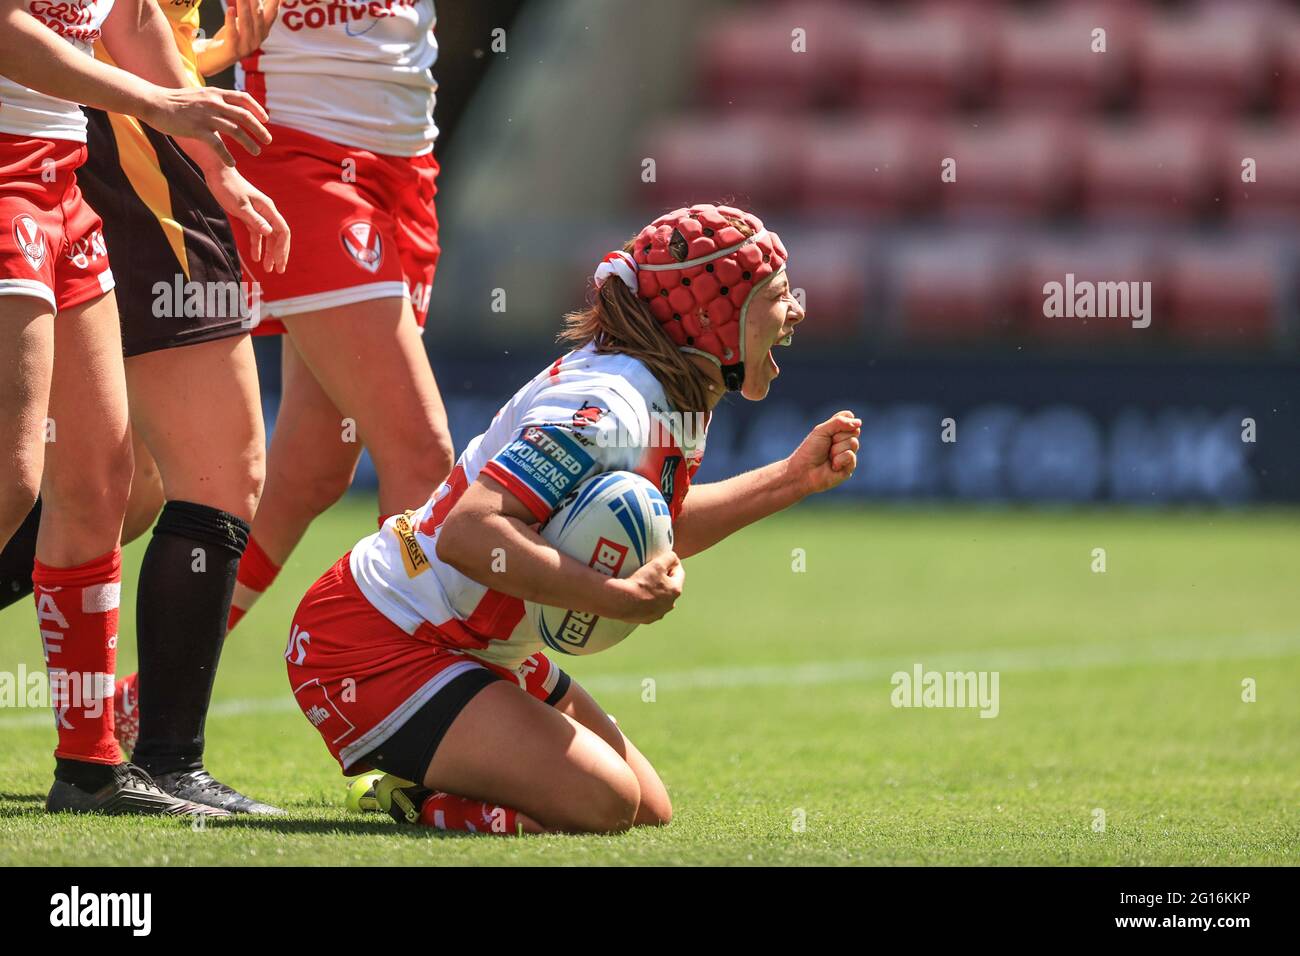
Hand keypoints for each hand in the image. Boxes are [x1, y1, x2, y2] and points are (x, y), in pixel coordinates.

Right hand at [143, 86, 270, 165]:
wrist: (154, 102)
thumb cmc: (175, 101)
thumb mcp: (199, 95)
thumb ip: (214, 100)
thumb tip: (227, 107)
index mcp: (215, 93)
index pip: (243, 98)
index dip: (257, 108)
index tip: (266, 119)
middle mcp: (214, 103)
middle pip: (245, 116)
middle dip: (259, 129)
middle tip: (268, 140)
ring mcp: (206, 116)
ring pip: (235, 131)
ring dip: (249, 143)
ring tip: (257, 152)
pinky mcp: (197, 129)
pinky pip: (218, 145)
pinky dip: (227, 155)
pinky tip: (232, 163)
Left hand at [195, 0, 280, 76]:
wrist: (216, 58)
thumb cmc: (231, 36)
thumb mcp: (246, 22)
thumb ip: (255, 10)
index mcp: (262, 32)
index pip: (271, 15)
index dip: (274, 3)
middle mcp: (257, 40)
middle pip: (258, 18)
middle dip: (256, 3)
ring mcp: (245, 46)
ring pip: (246, 24)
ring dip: (244, 8)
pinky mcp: (232, 50)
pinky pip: (232, 33)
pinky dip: (231, 21)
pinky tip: (230, 9)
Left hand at [202, 166, 289, 272]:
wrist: (218, 172)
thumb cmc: (228, 187)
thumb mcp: (240, 206)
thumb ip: (254, 220)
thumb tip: (268, 233)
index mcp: (268, 209)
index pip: (282, 232)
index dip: (282, 249)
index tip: (278, 263)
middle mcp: (266, 212)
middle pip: (278, 236)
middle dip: (279, 254)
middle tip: (278, 270)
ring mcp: (258, 214)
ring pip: (268, 237)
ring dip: (269, 252)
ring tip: (267, 268)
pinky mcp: (249, 215)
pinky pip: (257, 234)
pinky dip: (257, 245)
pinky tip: (255, 257)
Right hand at [604, 551, 683, 623]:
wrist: (622, 601)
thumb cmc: (641, 582)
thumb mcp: (658, 563)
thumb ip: (670, 557)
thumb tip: (673, 558)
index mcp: (675, 591)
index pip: (679, 573)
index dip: (672, 564)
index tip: (663, 560)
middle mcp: (670, 604)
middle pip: (670, 587)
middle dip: (663, 578)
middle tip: (651, 571)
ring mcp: (658, 613)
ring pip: (660, 599)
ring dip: (655, 591)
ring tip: (643, 583)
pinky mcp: (647, 619)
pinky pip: (648, 607)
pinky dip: (645, 601)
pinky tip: (636, 595)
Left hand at [785, 410, 860, 495]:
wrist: (803, 470)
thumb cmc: (810, 450)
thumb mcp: (822, 430)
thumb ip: (839, 422)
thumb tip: (859, 422)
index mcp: (838, 430)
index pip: (850, 418)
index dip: (843, 422)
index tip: (830, 430)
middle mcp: (845, 441)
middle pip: (855, 431)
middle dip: (838, 437)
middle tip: (827, 445)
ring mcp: (848, 454)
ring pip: (854, 443)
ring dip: (836, 449)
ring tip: (828, 456)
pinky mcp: (849, 467)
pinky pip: (851, 456)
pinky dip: (839, 460)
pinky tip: (832, 466)